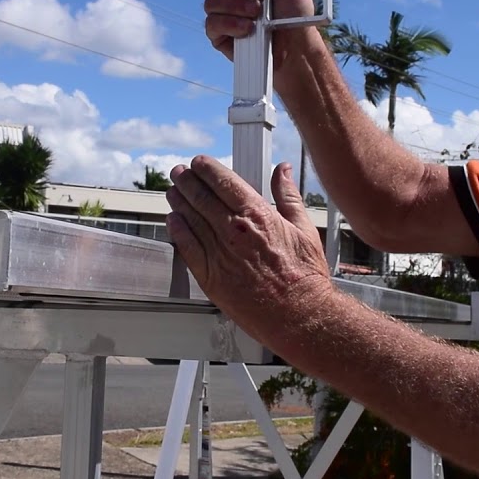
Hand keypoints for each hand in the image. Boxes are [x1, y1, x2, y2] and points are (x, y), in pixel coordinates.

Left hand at [165, 156, 331, 330]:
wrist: (300, 315)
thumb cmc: (305, 277)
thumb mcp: (304, 229)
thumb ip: (288, 196)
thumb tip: (283, 170)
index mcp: (257, 216)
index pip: (224, 182)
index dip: (207, 169)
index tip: (199, 163)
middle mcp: (234, 231)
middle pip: (201, 197)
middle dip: (187, 181)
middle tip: (178, 172)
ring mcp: (219, 254)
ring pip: (191, 219)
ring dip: (179, 202)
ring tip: (173, 192)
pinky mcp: (210, 277)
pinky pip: (187, 248)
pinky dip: (178, 231)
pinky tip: (173, 221)